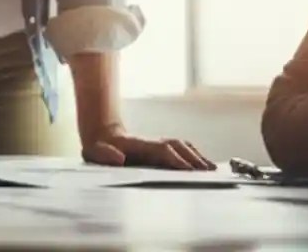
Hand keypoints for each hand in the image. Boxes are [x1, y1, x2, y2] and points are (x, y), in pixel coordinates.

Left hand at [82, 124, 215, 169]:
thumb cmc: (99, 148)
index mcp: (139, 144)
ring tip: (212, 170)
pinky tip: (204, 165)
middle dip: (193, 158)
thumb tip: (118, 158)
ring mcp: (157, 143)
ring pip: (182, 146)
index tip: (190, 171)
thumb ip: (104, 154)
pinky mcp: (160, 147)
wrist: (102, 136)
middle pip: (177, 146)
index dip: (176, 159)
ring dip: (197, 156)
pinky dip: (194, 155)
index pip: (163, 150)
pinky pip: (181, 148)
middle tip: (209, 173)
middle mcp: (152, 142)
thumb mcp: (95, 152)